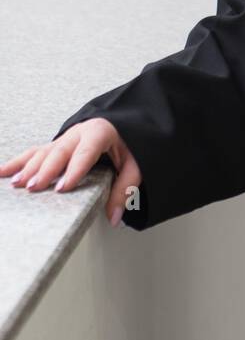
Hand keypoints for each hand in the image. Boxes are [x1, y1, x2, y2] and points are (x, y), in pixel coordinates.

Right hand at [0, 119, 142, 228]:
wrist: (125, 123)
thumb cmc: (130, 142)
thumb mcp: (136, 164)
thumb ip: (125, 188)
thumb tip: (114, 217)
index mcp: (100, 133)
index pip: (86, 153)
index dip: (74, 170)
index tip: (64, 187)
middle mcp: (78, 133)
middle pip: (60, 152)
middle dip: (46, 170)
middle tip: (35, 188)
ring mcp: (65, 138)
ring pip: (43, 152)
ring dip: (28, 167)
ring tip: (17, 184)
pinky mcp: (56, 144)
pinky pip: (34, 152)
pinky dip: (17, 162)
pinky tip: (2, 172)